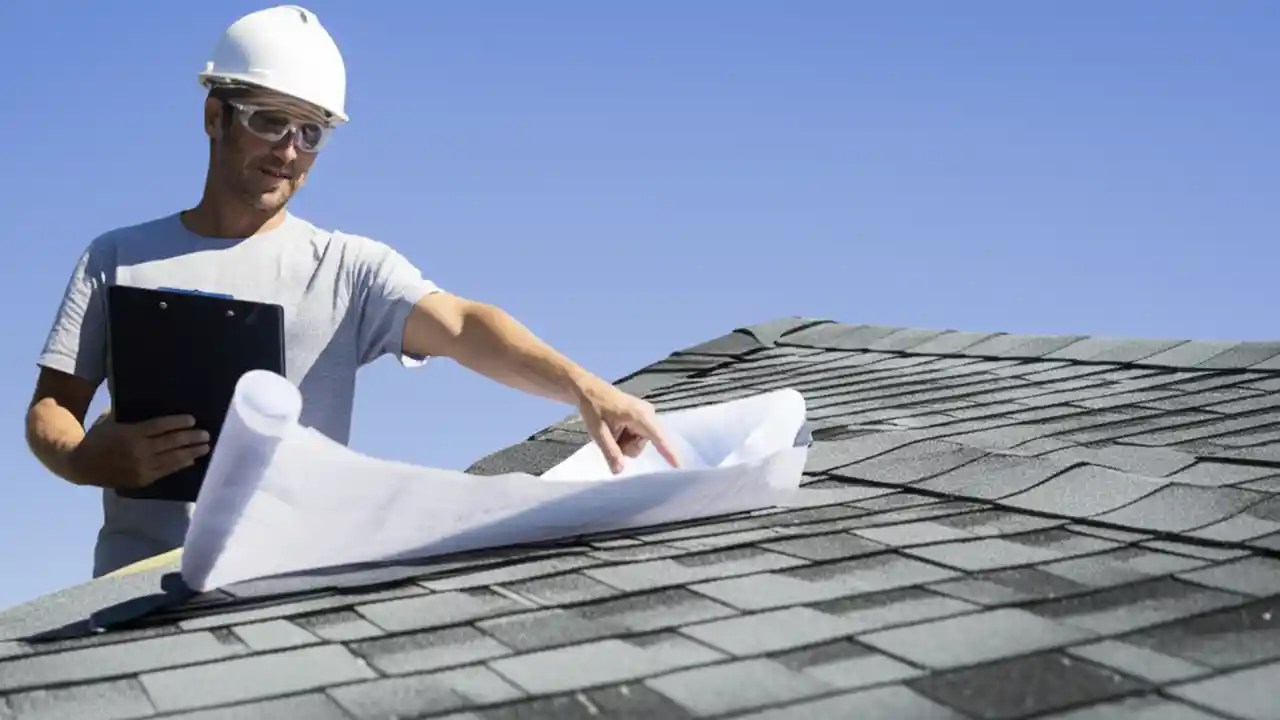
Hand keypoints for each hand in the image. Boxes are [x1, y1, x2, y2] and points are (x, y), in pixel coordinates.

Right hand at [67, 410, 209, 490]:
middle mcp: (138, 451)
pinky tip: (191, 460)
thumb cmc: (98, 437)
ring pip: (172, 459)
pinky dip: (180, 465)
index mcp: (131, 434)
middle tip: (206, 434)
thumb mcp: (110, 420)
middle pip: (171, 443)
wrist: (81, 464)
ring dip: (191, 452)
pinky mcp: (142, 479)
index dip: (178, 423)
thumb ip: (129, 414)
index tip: (193, 419)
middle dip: (191, 438)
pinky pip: (166, 471)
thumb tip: (149, 401)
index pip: (160, 427)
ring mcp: (141, 467)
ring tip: (205, 447)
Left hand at [574, 379, 679, 473]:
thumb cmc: (592, 408)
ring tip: (611, 430)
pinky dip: (625, 438)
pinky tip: (615, 428)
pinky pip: (638, 437)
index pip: (659, 439)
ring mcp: (646, 415)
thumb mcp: (598, 432)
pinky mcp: (642, 417)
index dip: (669, 454)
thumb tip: (620, 471)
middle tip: (610, 436)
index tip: (680, 468)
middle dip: (626, 447)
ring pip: (639, 443)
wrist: (588, 390)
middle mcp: (648, 414)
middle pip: (644, 444)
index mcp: (641, 416)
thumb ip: (610, 452)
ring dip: (624, 443)